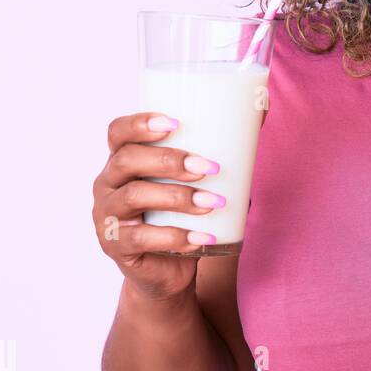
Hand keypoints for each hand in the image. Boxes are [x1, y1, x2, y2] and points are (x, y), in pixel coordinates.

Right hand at [91, 112, 225, 301]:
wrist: (169, 267)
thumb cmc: (182, 213)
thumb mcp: (196, 180)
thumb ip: (221, 145)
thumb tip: (263, 104)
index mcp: (123, 160)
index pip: (117, 132)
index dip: (140, 123)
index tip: (176, 121)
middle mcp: (107, 184)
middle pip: (127, 160)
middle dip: (170, 160)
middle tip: (209, 168)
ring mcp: (107, 216)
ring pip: (135, 196)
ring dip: (179, 197)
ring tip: (214, 203)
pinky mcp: (116, 246)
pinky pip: (142, 238)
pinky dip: (176, 237)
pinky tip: (203, 237)